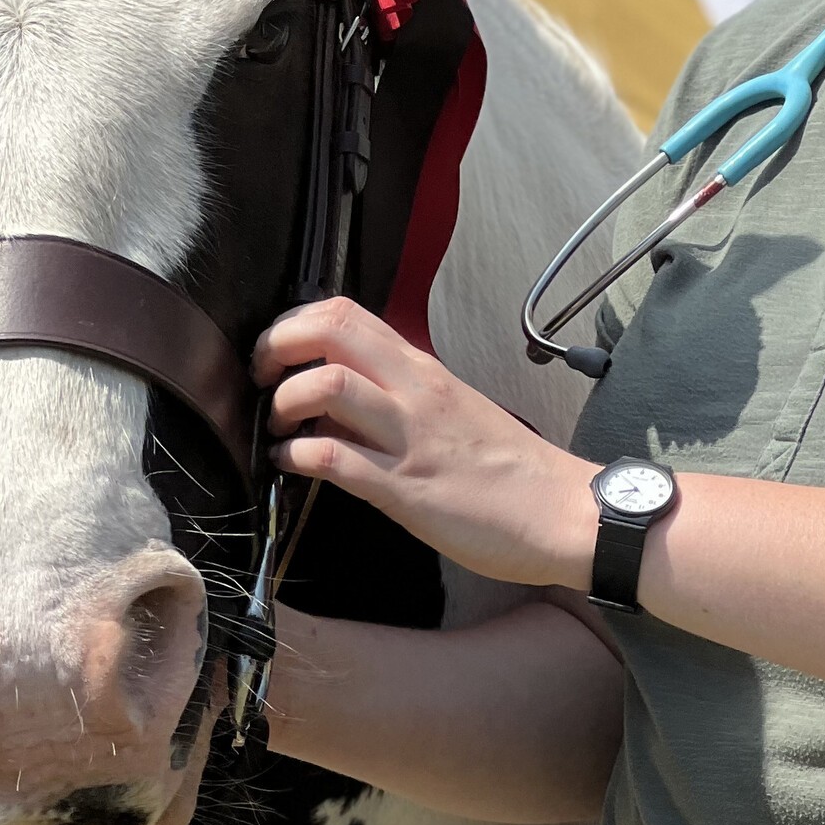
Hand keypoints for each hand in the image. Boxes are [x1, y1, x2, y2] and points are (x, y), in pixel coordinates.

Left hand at [255, 298, 598, 587]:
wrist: (562, 512)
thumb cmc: (511, 470)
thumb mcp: (453, 411)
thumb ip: (400, 397)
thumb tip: (342, 402)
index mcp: (423, 371)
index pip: (347, 313)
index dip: (294, 322)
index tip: (278, 351)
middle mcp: (414, 392)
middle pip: (329, 331)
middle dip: (277, 347)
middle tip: (263, 379)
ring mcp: (409, 438)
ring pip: (326, 387)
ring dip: (283, 403)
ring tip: (279, 428)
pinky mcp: (406, 489)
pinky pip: (335, 460)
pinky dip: (297, 458)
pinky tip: (290, 466)